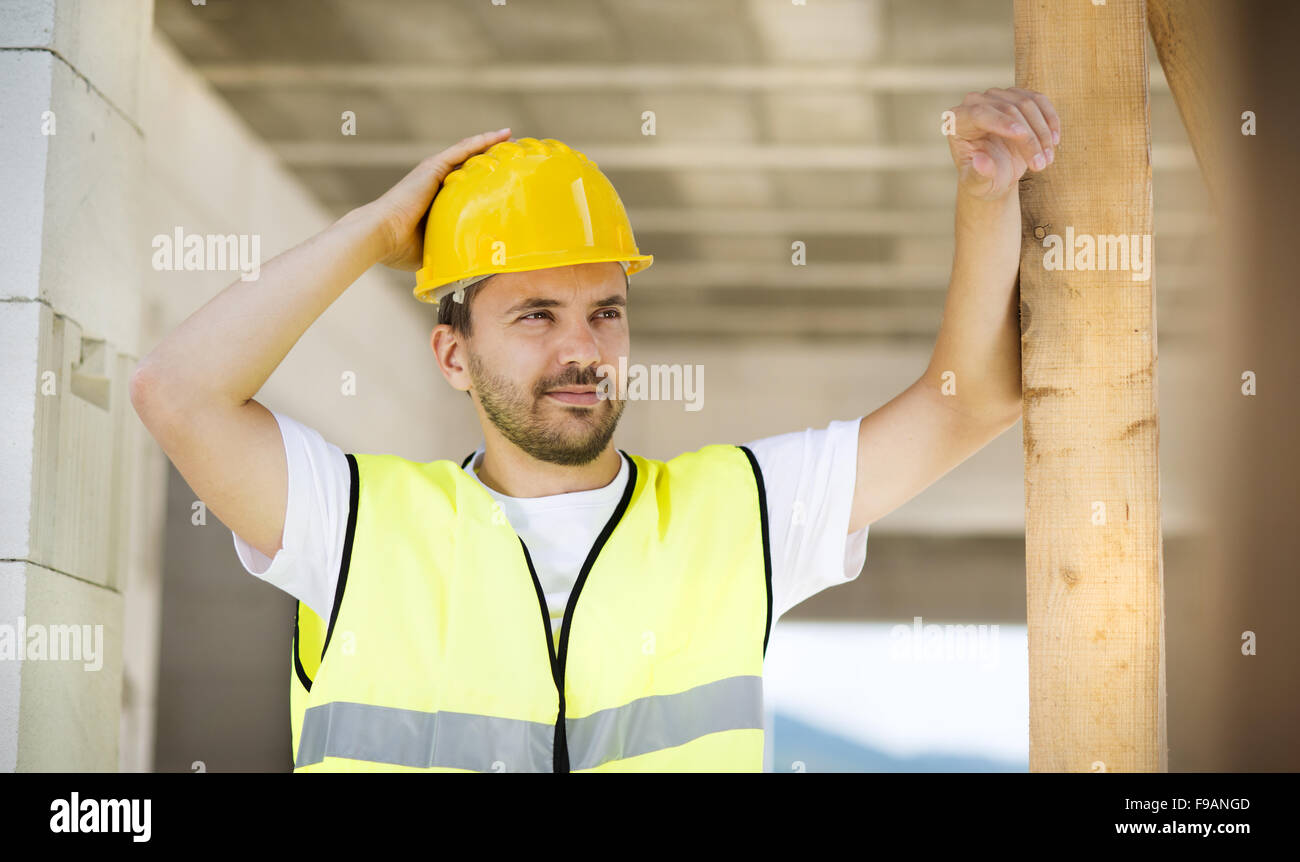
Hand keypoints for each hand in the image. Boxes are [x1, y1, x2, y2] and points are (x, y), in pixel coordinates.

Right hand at [369, 128, 512, 269]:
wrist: (380, 234)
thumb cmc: (400, 247)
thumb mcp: (435, 246)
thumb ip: (452, 247)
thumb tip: (472, 263)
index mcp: (436, 200)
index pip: (465, 186)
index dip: (485, 180)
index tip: (506, 179)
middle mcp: (435, 182)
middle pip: (470, 166)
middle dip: (492, 158)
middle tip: (516, 155)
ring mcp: (434, 172)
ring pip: (469, 153)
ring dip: (492, 145)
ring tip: (514, 139)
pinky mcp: (433, 167)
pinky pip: (463, 150)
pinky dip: (483, 141)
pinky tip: (502, 135)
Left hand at [945, 88, 1059, 200]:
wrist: (996, 175)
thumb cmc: (982, 180)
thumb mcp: (978, 185)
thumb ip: (978, 175)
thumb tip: (981, 162)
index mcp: (958, 121)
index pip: (980, 113)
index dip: (1001, 122)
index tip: (1022, 136)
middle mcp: (975, 102)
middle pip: (1007, 110)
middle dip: (1028, 138)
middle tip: (1040, 165)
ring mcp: (998, 96)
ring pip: (1027, 104)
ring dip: (1042, 133)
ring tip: (1047, 160)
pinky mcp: (1018, 97)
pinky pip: (1039, 101)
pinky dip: (1050, 120)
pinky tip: (1055, 141)